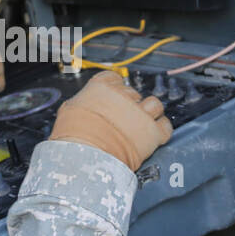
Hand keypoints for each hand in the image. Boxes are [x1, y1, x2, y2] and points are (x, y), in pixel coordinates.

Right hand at [48, 71, 171, 170]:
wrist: (85, 157)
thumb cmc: (72, 138)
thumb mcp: (68, 111)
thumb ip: (82, 103)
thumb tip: (82, 105)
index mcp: (102, 87)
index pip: (114, 78)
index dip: (115, 89)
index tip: (114, 97)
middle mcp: (123, 96)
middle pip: (133, 93)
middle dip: (129, 105)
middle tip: (122, 118)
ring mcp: (140, 114)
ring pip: (154, 104)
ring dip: (149, 112)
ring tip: (141, 123)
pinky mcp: (152, 133)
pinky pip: (166, 126)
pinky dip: (163, 129)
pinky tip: (155, 133)